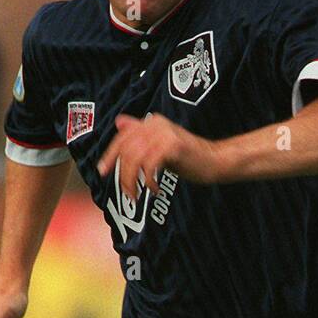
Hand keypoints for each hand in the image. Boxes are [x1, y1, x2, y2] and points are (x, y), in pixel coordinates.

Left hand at [96, 113, 220, 197]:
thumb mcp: (161, 144)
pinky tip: (154, 190)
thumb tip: (119, 122)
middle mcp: (155, 124)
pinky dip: (149, 181)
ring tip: (138, 196)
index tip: (102, 172)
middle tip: (128, 194)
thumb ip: (140, 134)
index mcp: (151, 122)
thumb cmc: (189, 157)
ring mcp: (164, 134)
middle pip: (126, 150)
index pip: (122, 138)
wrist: (215, 161)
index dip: (110, 155)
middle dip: (123, 175)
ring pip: (135, 159)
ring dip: (133, 181)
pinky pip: (150, 166)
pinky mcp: (172, 146)